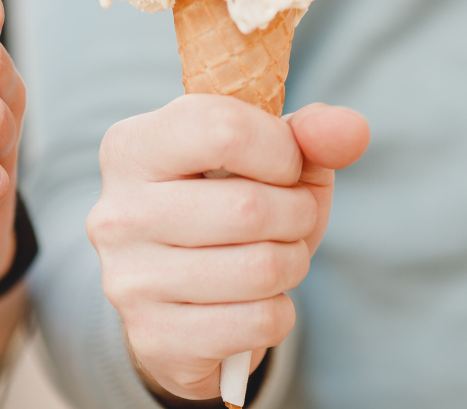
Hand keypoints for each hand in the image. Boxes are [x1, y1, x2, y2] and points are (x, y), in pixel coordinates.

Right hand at [86, 95, 368, 401]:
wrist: (176, 297)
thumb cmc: (224, 208)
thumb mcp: (265, 162)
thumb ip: (308, 135)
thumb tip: (349, 129)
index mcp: (131, 147)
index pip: (223, 129)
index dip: (280, 150)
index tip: (284, 166)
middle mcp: (117, 211)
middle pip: (250, 207)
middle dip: (297, 214)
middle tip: (287, 220)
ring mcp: (129, 278)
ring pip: (262, 269)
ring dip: (291, 264)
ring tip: (271, 258)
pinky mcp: (154, 336)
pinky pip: (260, 322)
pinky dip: (277, 313)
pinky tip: (250, 302)